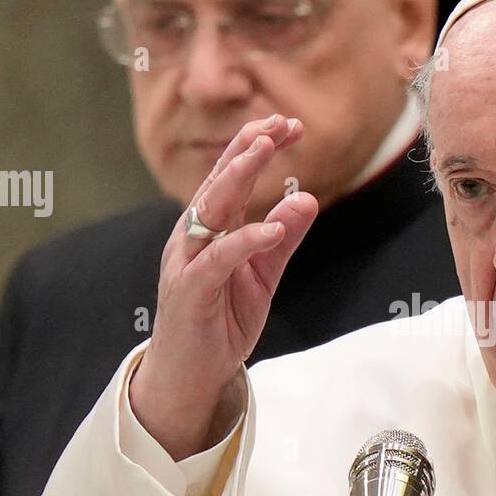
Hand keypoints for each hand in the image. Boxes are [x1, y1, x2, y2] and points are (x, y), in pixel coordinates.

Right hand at [130, 113, 318, 458]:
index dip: (257, 146)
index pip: (232, 176)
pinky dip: (243, 242)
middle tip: (280, 123)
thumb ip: (283, 238)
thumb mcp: (263, 275)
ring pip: (209, 209)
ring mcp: (186, 262)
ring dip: (238, 177)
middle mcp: (192, 236)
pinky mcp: (188, 292)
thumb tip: (308, 197)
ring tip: (266, 151)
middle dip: (249, 148)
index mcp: (209, 227)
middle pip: (219, 182)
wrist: (192, 372)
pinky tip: (270, 229)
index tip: (291, 124)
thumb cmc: (221, 318)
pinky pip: (216, 260)